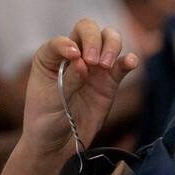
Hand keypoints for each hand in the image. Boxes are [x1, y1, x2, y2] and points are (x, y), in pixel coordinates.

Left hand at [22, 18, 138, 159]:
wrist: (58, 146)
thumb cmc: (45, 120)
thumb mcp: (50, 100)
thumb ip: (69, 80)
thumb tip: (84, 64)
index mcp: (50, 56)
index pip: (63, 39)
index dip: (68, 44)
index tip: (74, 57)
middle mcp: (73, 55)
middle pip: (88, 29)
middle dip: (93, 39)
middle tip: (94, 62)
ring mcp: (93, 67)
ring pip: (108, 39)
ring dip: (111, 45)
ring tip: (106, 65)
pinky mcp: (109, 81)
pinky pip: (122, 65)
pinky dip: (128, 60)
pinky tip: (130, 62)